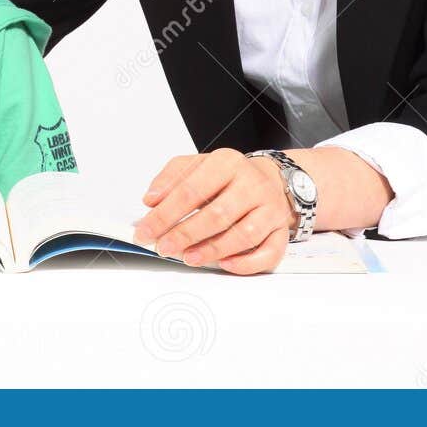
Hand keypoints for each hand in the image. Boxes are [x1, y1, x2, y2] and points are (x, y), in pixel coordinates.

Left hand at [133, 149, 295, 275]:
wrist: (271, 179)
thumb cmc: (228, 177)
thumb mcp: (197, 165)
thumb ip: (171, 178)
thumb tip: (151, 200)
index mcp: (227, 163)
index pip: (191, 190)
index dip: (164, 214)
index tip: (145, 230)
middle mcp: (252, 184)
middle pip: (217, 214)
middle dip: (185, 234)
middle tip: (163, 247)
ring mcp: (270, 208)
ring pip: (244, 235)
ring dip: (213, 250)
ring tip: (188, 257)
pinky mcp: (281, 231)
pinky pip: (269, 252)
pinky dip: (246, 263)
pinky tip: (224, 264)